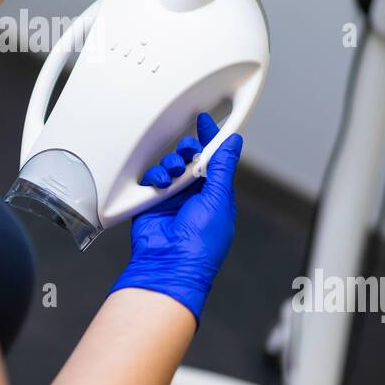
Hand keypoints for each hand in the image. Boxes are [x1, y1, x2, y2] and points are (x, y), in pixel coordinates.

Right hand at [111, 113, 243, 324]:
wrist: (170, 263)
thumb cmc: (200, 243)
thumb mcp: (218, 199)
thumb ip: (222, 167)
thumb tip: (232, 144)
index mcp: (215, 195)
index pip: (214, 160)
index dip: (211, 139)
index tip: (206, 122)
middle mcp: (194, 195)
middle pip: (189, 159)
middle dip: (188, 151)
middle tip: (188, 151)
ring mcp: (172, 199)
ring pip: (169, 166)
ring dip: (171, 165)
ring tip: (173, 174)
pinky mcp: (151, 202)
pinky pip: (151, 179)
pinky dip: (155, 178)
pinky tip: (160, 184)